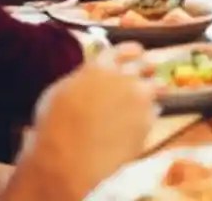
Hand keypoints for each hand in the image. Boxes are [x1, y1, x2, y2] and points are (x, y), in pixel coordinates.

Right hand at [21, 46, 155, 199]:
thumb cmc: (54, 127)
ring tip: (144, 100)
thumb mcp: (60, 91)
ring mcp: (138, 98)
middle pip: (145, 64)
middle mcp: (123, 77)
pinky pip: (154, 111)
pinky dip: (148, 114)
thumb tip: (91, 76)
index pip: (125, 49)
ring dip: (152, 90)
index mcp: (99, 66)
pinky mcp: (148, 120)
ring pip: (157, 85)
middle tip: (144, 75)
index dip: (133, 52)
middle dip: (146, 68)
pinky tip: (136, 124)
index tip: (137, 54)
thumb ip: (83, 77)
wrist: (69, 160)